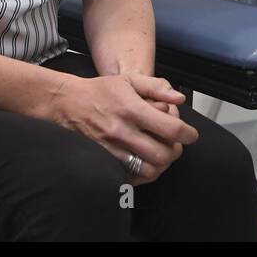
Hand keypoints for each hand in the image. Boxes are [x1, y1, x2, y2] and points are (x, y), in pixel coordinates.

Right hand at [35, 73, 198, 184]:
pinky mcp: (103, 160)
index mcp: (131, 109)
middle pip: (162, 154)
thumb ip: (157, 87)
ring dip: (161, 165)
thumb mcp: (130, 80)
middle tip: (177, 145)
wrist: (66, 103)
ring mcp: (111, 149)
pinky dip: (142, 175)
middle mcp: (122, 131)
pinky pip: (130, 177)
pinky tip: (145, 163)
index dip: (187, 134)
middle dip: (176, 151)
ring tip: (162, 155)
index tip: (191, 135)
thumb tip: (179, 100)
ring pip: (147, 170)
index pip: (170, 128)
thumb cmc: (100, 91)